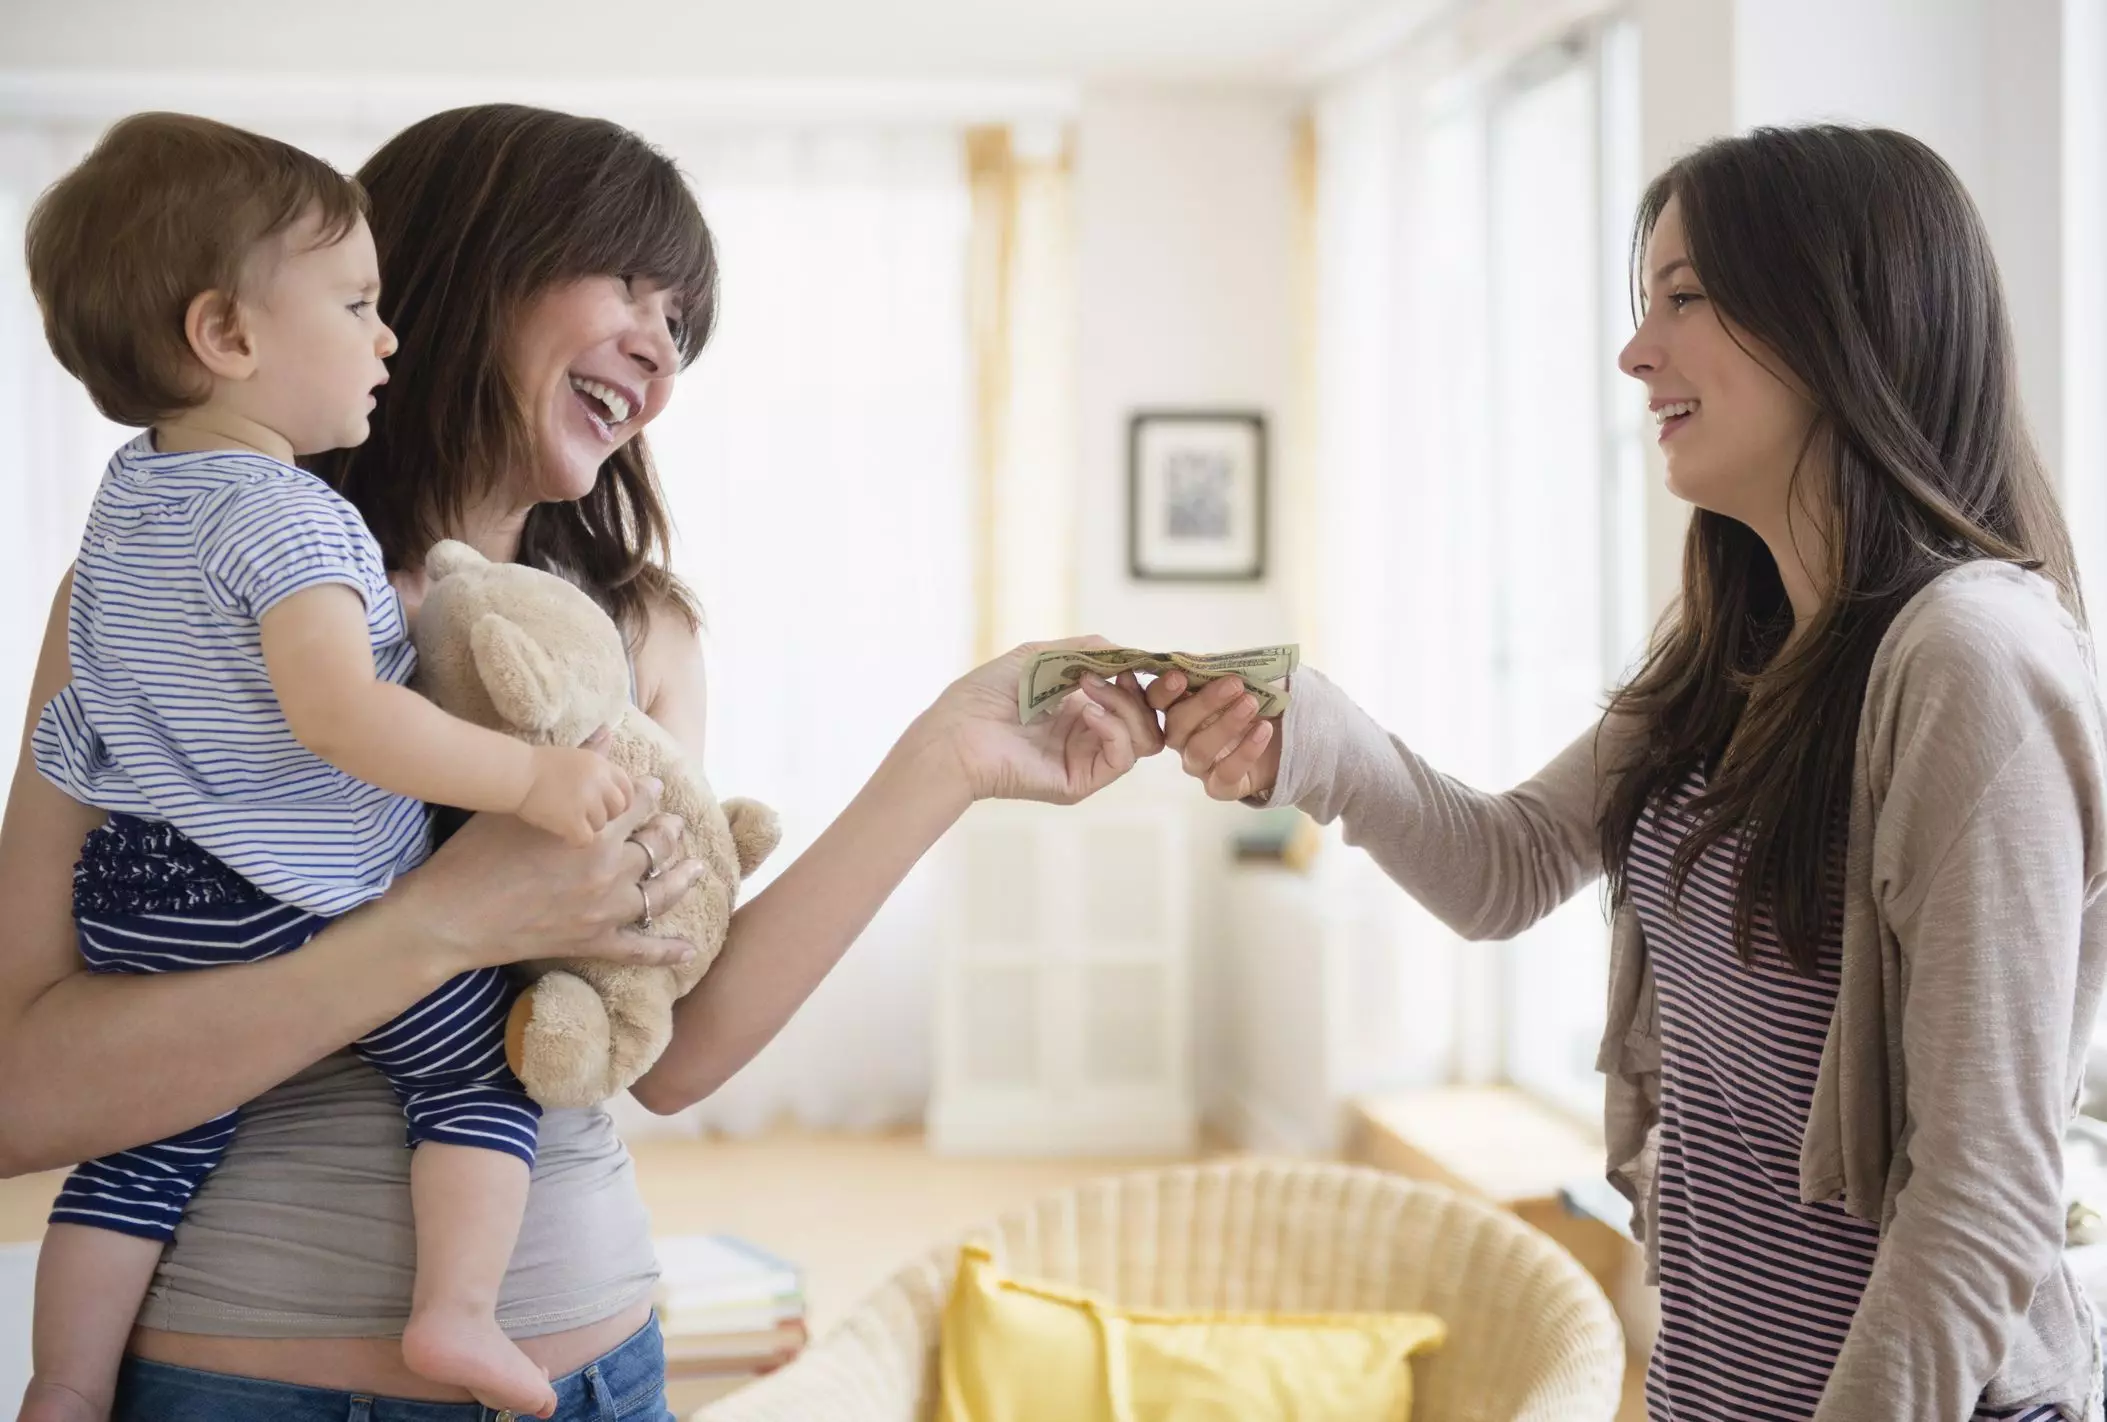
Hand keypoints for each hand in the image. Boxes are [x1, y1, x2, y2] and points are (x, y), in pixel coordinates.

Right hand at [388, 777, 705, 976]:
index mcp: (593, 831)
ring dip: (682, 877)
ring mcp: (605, 910)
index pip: (638, 803)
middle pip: (657, 845)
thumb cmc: (476, 853)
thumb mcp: (525, 804)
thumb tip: (606, 731)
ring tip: (696, 867)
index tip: (652, 787)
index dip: (648, 792)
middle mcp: (609, 870)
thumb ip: (574, 766)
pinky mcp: (593, 943)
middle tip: (674, 825)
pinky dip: (667, 951)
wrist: (449, 916)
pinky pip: (640, 949)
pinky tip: (690, 949)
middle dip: (669, 831)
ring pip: (661, 892)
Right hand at [517, 745, 632, 844]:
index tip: (607, 806)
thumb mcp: (575, 753)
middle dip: (605, 814)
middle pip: (618, 808)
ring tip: (567, 819)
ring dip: (586, 825)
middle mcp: (599, 782)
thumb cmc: (541, 764)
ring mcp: (587, 802)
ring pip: (600, 824)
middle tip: (585, 815)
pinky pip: (585, 839)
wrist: (517, 774)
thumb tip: (610, 733)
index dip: (619, 800)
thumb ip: (597, 749)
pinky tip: (563, 834)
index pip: (627, 788)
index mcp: (601, 765)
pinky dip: (574, 839)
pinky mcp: (573, 821)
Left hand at [914, 637, 1165, 803]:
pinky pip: (1122, 758)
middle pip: (1146, 720)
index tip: (1146, 660)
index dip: (1145, 680)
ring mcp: (1084, 761)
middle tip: (1124, 672)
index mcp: (1079, 710)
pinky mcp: (1079, 782)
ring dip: (1125, 705)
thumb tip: (1127, 651)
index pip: (1132, 699)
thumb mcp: (1040, 657)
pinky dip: (1114, 728)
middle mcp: (1086, 737)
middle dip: (1146, 693)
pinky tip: (1088, 711)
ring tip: (1089, 687)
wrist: (956, 732)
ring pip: (1143, 739)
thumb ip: (1086, 650)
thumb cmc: (985, 695)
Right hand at [1147, 669, 1282, 801]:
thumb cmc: (1257, 701)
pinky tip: (1264, 730)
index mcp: (1180, 707)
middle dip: (1204, 703)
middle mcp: (1182, 738)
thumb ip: (1223, 671)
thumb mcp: (1243, 679)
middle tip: (1235, 684)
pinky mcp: (1220, 786)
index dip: (1163, 690)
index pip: (1156, 700)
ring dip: (1225, 725)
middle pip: (1177, 724)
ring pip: (1198, 750)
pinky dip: (1246, 751)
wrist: (1288, 736)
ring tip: (1252, 704)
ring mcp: (1199, 765)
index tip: (1179, 678)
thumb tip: (1212, 660)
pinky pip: (1225, 774)